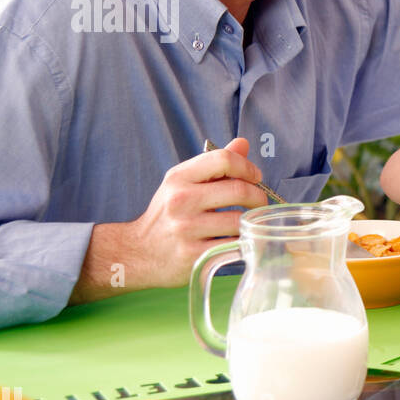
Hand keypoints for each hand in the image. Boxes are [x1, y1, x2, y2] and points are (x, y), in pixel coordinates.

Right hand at [90, 137, 268, 294]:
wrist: (139, 253)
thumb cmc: (168, 214)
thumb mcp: (183, 183)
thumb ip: (214, 165)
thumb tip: (243, 143)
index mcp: (179, 177)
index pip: (223, 159)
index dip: (247, 167)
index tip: (256, 178)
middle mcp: (181, 200)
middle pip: (239, 190)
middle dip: (258, 197)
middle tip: (260, 204)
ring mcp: (186, 228)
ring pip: (239, 220)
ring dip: (251, 222)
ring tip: (248, 223)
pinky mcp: (194, 255)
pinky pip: (233, 245)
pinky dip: (243, 242)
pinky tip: (238, 240)